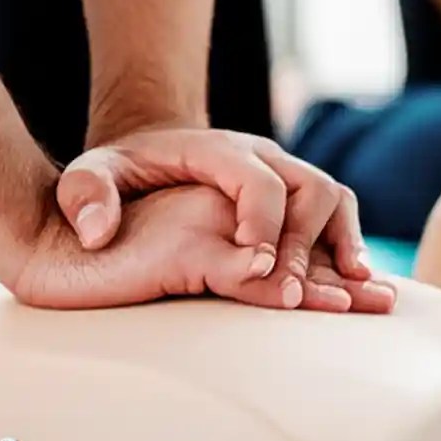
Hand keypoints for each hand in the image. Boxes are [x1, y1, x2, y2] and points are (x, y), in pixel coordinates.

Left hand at [54, 126, 376, 309]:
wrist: (153, 150)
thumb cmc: (124, 171)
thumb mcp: (91, 174)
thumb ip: (85, 194)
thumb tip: (97, 231)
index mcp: (218, 149)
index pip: (256, 179)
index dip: (262, 222)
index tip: (258, 266)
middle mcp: (261, 155)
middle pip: (308, 186)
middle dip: (305, 241)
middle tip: (292, 292)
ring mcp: (284, 173)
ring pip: (333, 196)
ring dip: (343, 240)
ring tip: (351, 286)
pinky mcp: (295, 196)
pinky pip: (337, 213)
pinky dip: (350, 243)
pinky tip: (356, 282)